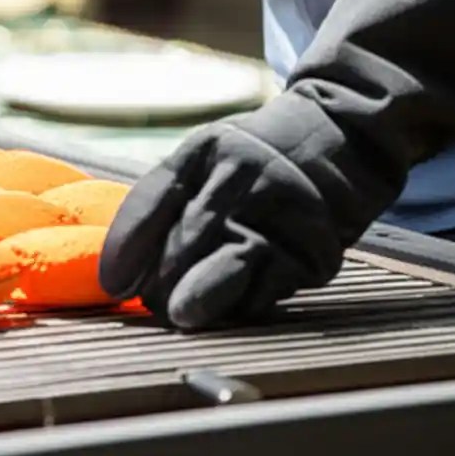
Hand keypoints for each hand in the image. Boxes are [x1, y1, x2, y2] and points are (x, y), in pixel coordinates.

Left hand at [100, 0, 454, 328]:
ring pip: (231, 258)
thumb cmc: (250, 162)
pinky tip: (227, 308)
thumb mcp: (204, 160)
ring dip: (199, 293)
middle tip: (148, 302)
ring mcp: (283, 204)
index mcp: (204, 149)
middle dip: (161, 278)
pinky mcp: (315, 242)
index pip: (156, 198)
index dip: (130, 246)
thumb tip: (124, 270)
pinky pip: (271, 281)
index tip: (114, 282)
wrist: (340, 141)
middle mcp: (243, 170)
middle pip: (189, 235)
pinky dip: (243, 300)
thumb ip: (166, 204)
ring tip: (179, 314)